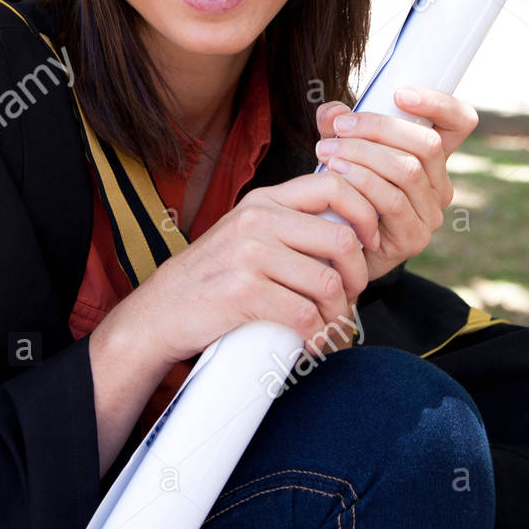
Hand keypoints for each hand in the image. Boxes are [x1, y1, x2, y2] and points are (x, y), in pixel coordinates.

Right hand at [121, 171, 380, 368]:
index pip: (335, 184)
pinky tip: (311, 343)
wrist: (159, 312)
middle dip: (359, 275)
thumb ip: (288, 224)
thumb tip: (351, 232)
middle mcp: (257, 219)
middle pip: (341, 238)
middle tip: (351, 298)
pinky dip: (317, 336)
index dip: (365, 214)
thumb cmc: (212, 278)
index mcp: (264, 199)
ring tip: (330, 327)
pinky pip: (304, 314)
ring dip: (339, 314)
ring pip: (328, 281)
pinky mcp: (243, 292)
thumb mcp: (247, 233)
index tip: (369, 244)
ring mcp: (249, 254)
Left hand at [314, 87, 478, 280]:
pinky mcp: (413, 238)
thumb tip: (334, 112)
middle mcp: (440, 185)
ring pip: (408, 170)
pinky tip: (334, 176)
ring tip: (326, 150)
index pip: (460, 122)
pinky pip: (392, 201)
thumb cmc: (342, 192)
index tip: (400, 93)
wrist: (333, 248)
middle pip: (427, 144)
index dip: (439, 103)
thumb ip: (337, 127)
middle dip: (378, 128)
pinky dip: (361, 182)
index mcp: (431, 157)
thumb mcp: (340, 150)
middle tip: (339, 127)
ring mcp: (430, 214)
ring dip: (362, 154)